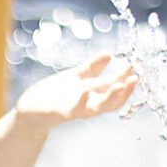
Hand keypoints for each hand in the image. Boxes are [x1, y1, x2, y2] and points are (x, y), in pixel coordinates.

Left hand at [15, 53, 138, 130]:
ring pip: (97, 107)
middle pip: (111, 100)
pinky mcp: (61, 112)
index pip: (115, 89)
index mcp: (92, 95)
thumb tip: (110, 54)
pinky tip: (86, 91)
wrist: (31, 109)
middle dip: (125, 91)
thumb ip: (93, 67)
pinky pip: (73, 109)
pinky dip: (81, 102)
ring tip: (120, 85)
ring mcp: (75, 108)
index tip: (136, 67)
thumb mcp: (76, 77)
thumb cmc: (54, 93)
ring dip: (109, 98)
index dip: (126, 80)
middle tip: (136, 78)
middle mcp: (88, 104)